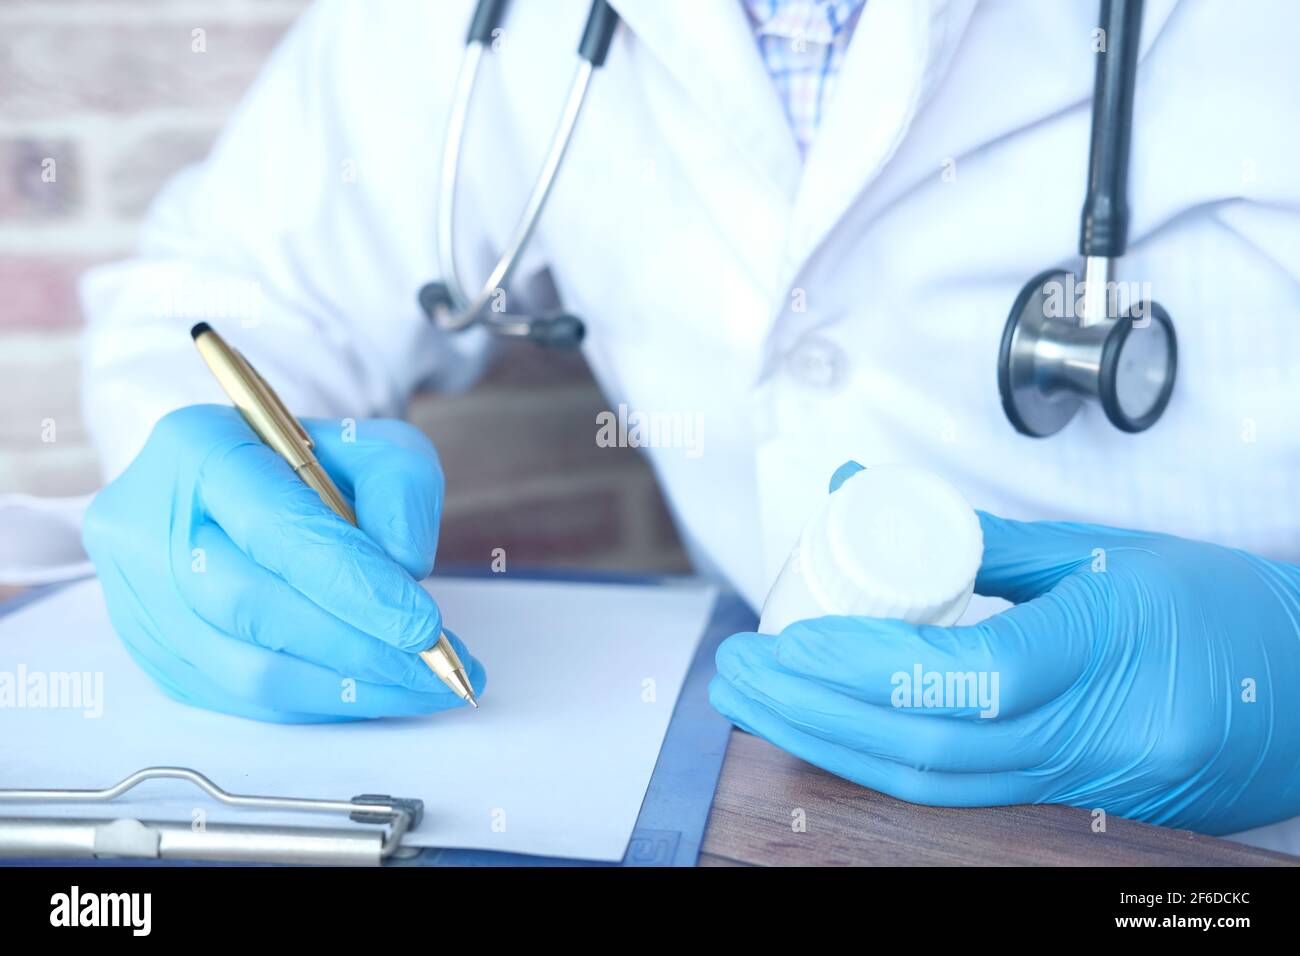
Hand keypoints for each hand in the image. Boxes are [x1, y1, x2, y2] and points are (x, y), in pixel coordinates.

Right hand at [82, 404, 483, 721]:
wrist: (236, 490)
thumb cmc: (306, 466)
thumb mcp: (370, 445)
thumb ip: (399, 487)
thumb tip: (406, 564)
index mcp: (196, 449)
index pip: (274, 527)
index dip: (353, 585)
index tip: (424, 625)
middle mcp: (145, 525)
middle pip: (250, 605)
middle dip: (358, 646)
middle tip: (438, 665)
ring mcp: (140, 599)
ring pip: (245, 669)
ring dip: (348, 689)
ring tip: (423, 686)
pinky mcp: (156, 655)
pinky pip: (242, 700)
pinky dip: (319, 702)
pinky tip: (375, 692)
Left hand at [710, 462, 1299, 833]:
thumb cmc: (1218, 606)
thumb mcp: (1106, 552)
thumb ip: (979, 536)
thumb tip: (859, 492)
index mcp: (1108, 651)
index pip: (964, 678)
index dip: (857, 665)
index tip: (786, 638)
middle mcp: (1097, 737)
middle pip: (925, 747)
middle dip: (811, 713)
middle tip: (739, 671)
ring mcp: (1086, 782)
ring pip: (933, 783)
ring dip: (828, 745)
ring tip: (758, 703)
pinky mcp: (1073, 803)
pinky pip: (959, 791)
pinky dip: (880, 760)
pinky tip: (826, 731)